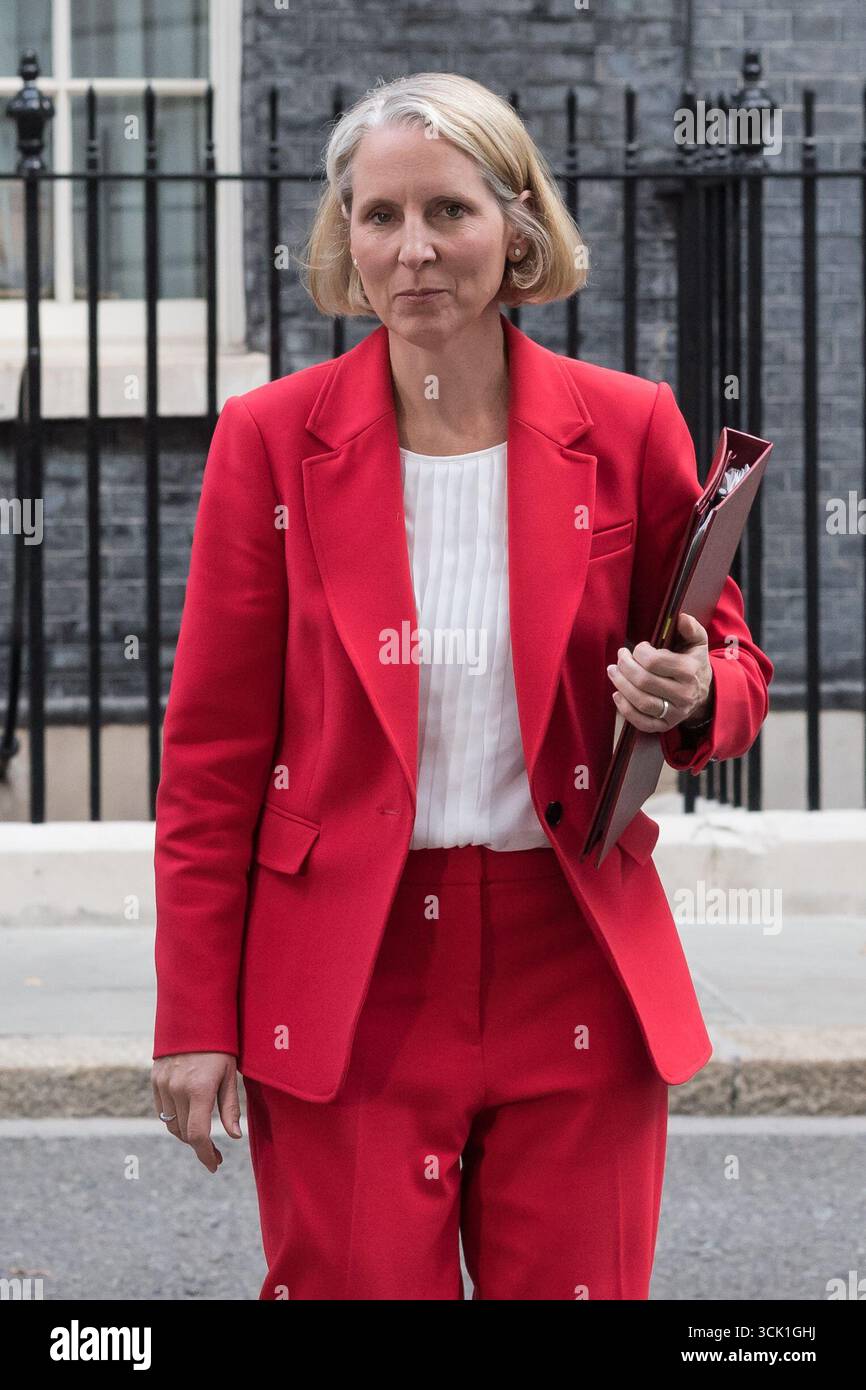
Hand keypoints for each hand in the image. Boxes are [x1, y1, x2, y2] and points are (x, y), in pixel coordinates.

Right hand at [151, 1052, 241, 1172]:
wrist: (193, 1014)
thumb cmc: (219, 1044)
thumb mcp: (230, 1073)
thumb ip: (230, 1107)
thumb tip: (234, 1136)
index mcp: (199, 1089)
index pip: (198, 1135)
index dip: (206, 1154)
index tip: (215, 1164)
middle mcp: (177, 1089)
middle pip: (184, 1133)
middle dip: (198, 1146)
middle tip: (214, 1152)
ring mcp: (163, 1084)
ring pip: (170, 1123)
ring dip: (185, 1134)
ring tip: (202, 1135)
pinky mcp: (155, 1079)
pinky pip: (162, 1109)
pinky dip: (174, 1118)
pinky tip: (188, 1117)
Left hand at [606, 611, 713, 733]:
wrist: (705, 693)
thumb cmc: (694, 663)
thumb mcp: (697, 643)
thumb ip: (690, 628)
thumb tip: (680, 617)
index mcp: (690, 671)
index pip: (655, 662)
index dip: (640, 653)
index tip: (637, 648)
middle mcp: (684, 694)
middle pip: (644, 682)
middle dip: (625, 667)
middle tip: (619, 657)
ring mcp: (675, 712)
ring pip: (640, 702)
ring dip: (620, 685)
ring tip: (613, 671)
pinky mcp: (666, 725)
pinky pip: (641, 722)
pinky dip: (625, 709)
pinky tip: (617, 694)